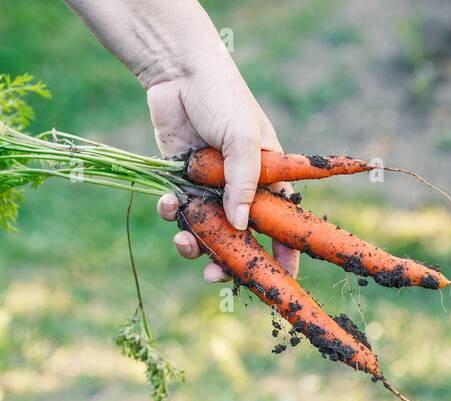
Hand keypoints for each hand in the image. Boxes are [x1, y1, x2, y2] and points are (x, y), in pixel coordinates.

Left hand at [149, 48, 298, 282]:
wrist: (177, 72)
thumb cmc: (223, 97)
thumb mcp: (242, 139)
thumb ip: (243, 183)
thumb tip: (241, 226)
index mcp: (267, 177)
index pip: (282, 223)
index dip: (284, 253)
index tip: (282, 279)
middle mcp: (240, 188)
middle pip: (240, 238)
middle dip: (229, 260)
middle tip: (214, 275)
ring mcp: (209, 187)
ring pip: (206, 230)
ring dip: (195, 243)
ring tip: (184, 242)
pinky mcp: (180, 181)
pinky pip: (178, 212)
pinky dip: (171, 215)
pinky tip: (166, 204)